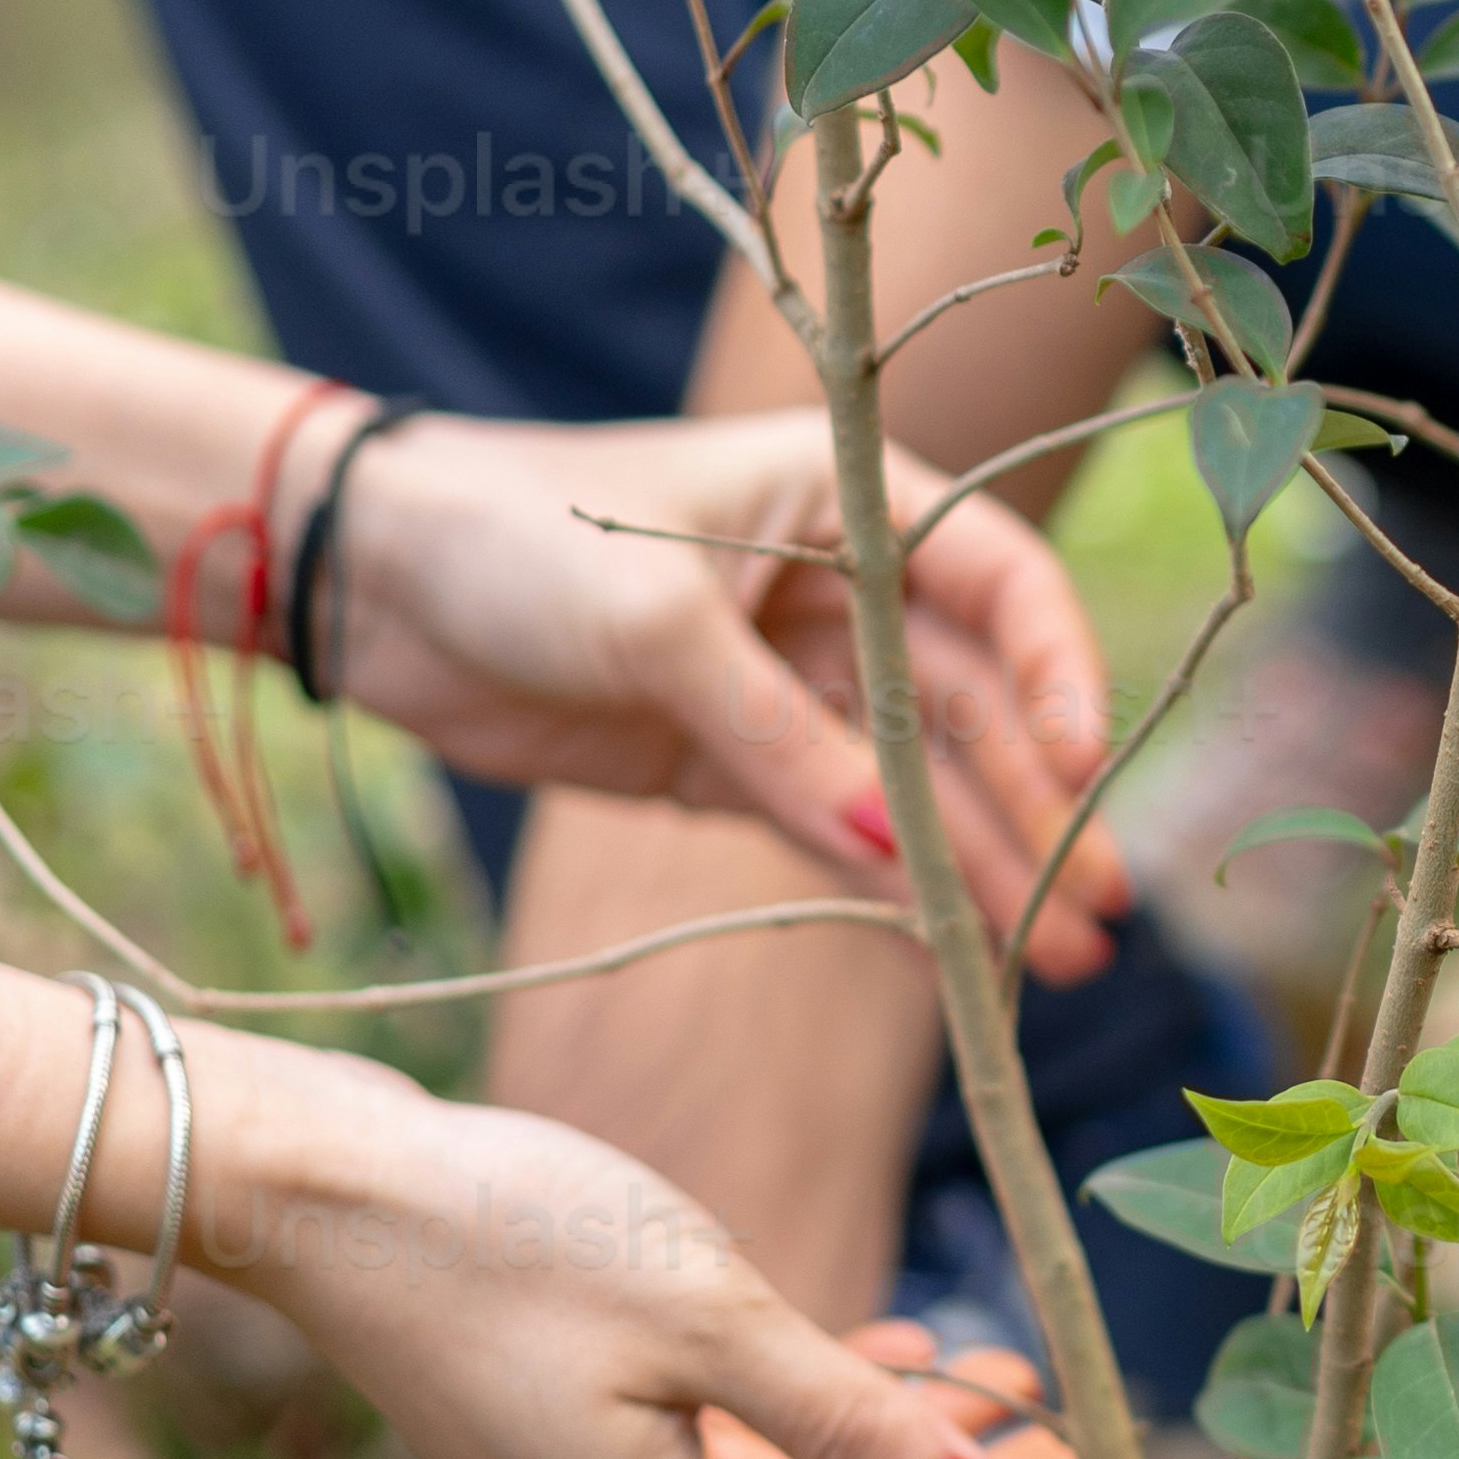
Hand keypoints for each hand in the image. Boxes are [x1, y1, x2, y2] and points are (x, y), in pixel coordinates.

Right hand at [210, 1044, 1098, 1458]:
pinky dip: (807, 1409)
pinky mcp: (552, 1413)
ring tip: (1000, 1378)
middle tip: (1064, 1449)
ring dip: (888, 1450)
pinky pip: (715, 1445)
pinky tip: (884, 1344)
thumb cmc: (504, 1237)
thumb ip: (847, 1423)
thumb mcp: (707, 1319)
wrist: (308, 1183)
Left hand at [339, 404, 1129, 974]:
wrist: (366, 584)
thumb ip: (780, 740)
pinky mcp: (728, 762)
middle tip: (1092, 911)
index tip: (1081, 766)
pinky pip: (834, 829)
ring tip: (1049, 962)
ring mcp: (789, 681)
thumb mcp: (657, 625)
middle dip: (1034, 809)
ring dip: (979, 868)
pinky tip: (951, 949)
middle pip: (972, 706)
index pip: (1000, 583)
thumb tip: (895, 846)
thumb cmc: (513, 540)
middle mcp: (842, 585)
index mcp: (849, 497)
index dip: (1057, 673)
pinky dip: (889, 887)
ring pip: (912, 783)